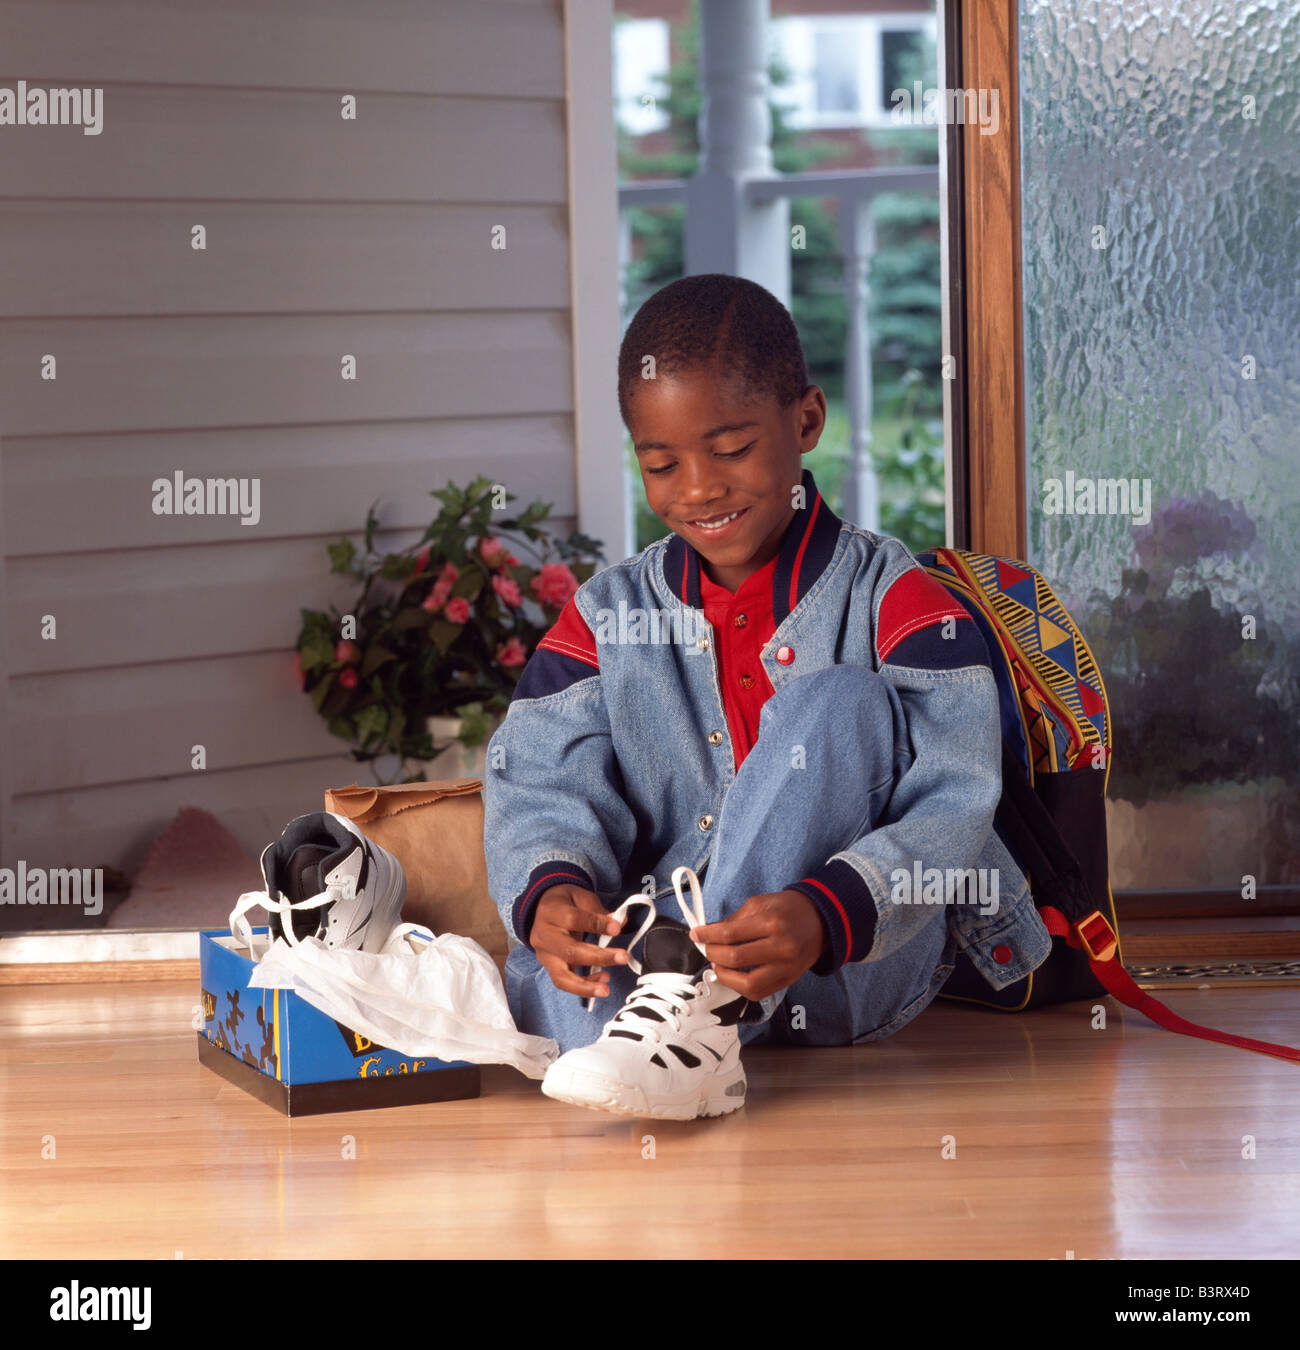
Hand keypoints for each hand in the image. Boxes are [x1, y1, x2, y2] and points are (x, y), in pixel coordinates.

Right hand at [530, 884, 628, 998]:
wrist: (542, 909)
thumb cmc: (565, 902)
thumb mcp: (581, 897)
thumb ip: (599, 911)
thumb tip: (620, 923)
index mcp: (551, 912)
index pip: (573, 920)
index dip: (597, 924)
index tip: (616, 928)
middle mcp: (544, 936)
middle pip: (569, 951)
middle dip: (598, 957)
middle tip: (622, 957)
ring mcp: (544, 955)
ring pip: (561, 976)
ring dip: (585, 986)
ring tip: (606, 989)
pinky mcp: (549, 967)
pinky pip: (564, 982)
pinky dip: (583, 986)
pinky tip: (602, 980)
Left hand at [689, 889, 826, 1001]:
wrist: (821, 920)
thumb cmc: (788, 908)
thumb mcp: (760, 903)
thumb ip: (734, 920)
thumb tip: (709, 933)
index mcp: (772, 922)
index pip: (730, 933)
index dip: (708, 935)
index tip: (696, 934)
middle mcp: (781, 947)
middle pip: (735, 958)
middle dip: (713, 954)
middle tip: (706, 948)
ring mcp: (786, 967)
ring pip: (747, 983)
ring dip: (725, 976)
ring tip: (718, 965)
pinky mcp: (788, 980)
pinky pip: (759, 992)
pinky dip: (740, 987)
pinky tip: (733, 976)